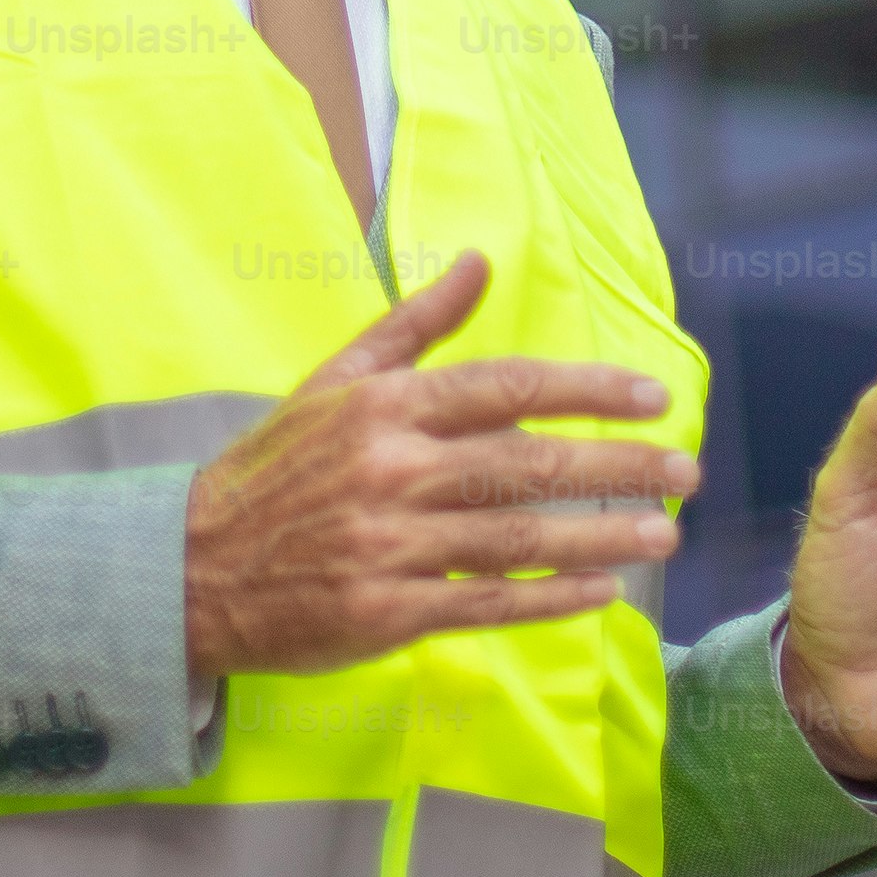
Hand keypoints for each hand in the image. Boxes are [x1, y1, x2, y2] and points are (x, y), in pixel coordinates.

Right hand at [184, 250, 697, 681]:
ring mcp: (391, 546)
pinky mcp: (386, 612)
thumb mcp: (335, 382)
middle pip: (526, 463)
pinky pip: (486, 603)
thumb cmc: (276, 468)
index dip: (586, 389)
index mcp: (384, 407)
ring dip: (600, 535)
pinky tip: (601, 591)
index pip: (505, 387)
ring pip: (517, 538)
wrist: (193, 566)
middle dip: (616, 466)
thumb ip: (415, 326)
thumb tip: (479, 263)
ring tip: (663, 535)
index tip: (652, 396)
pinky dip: (548, 597)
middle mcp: (392, 471)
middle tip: (683, 471)